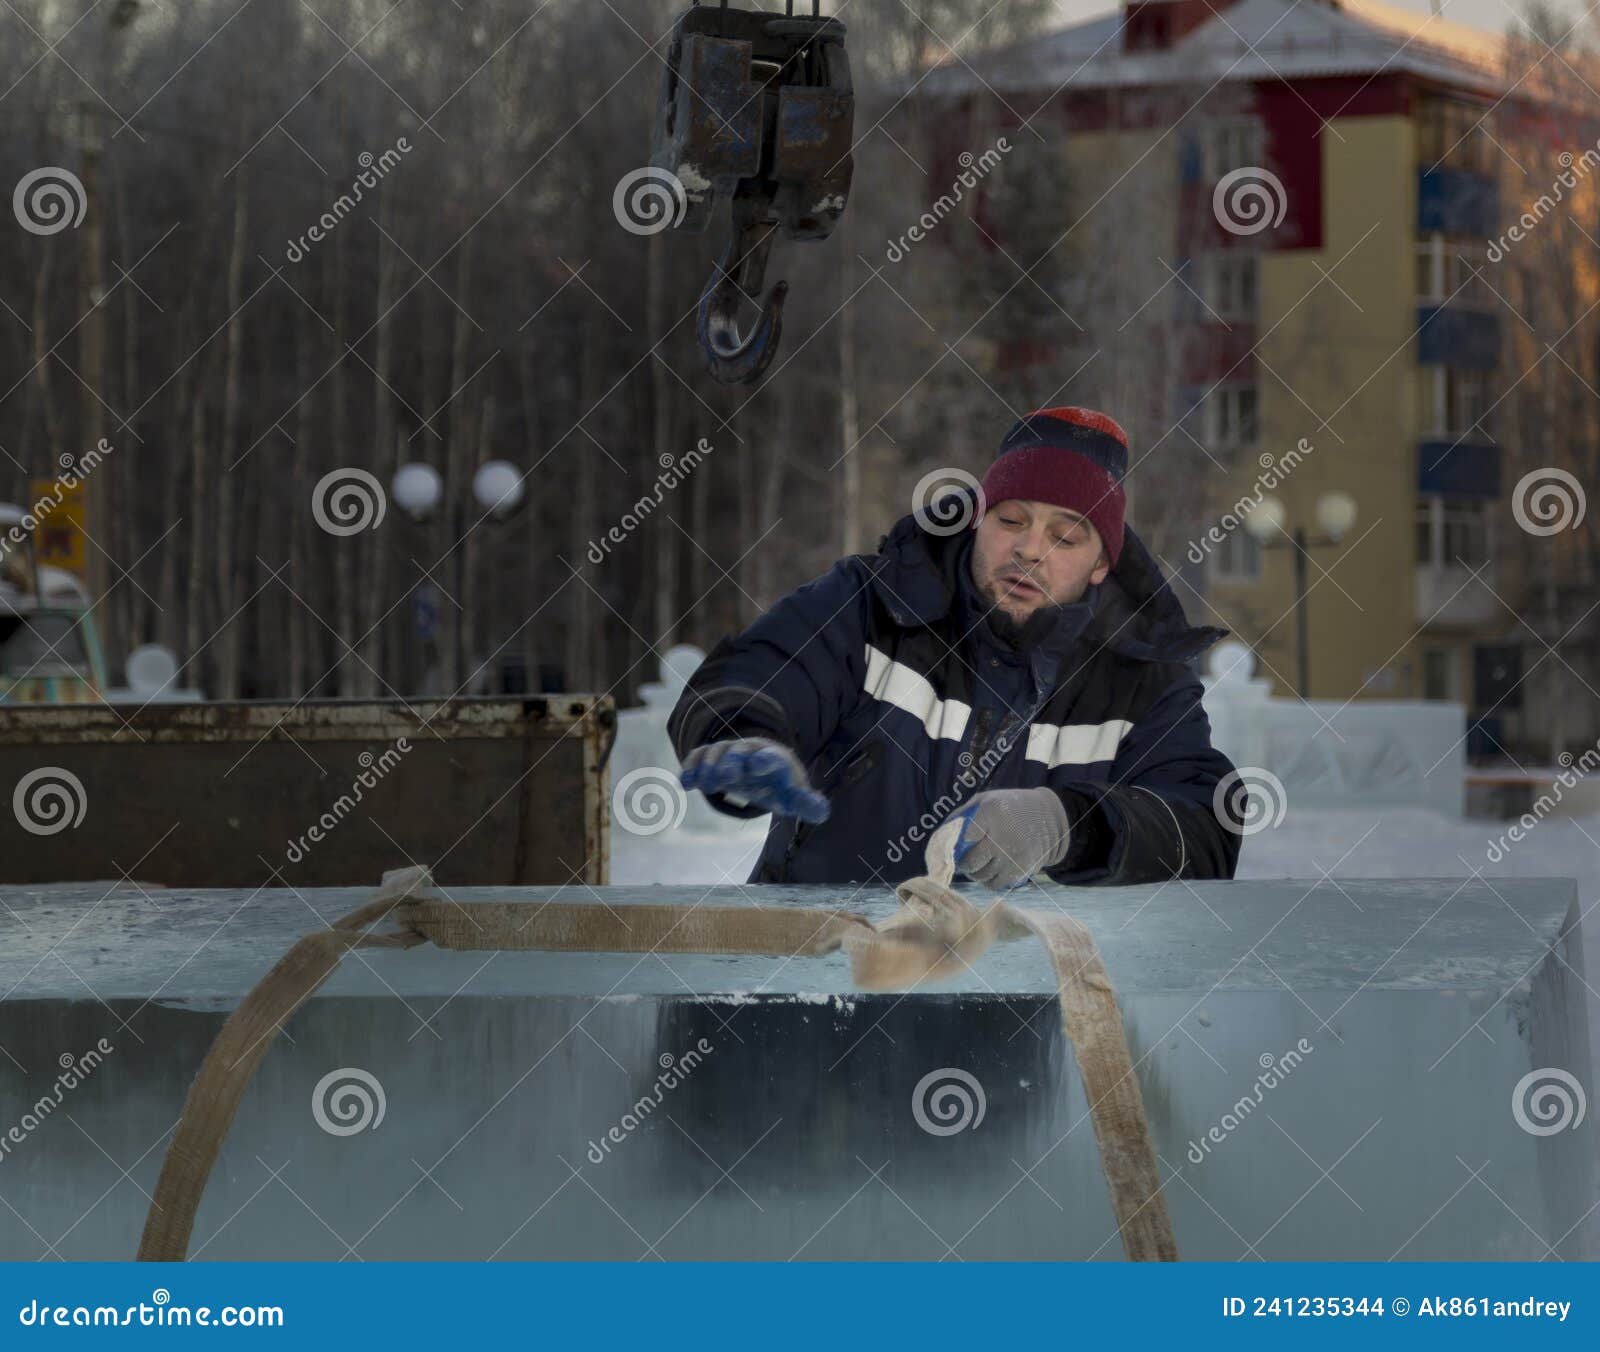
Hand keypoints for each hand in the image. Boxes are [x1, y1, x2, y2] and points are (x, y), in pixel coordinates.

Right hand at [679, 737, 830, 822]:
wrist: (762, 767)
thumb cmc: (781, 784)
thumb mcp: (795, 795)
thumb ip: (808, 804)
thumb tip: (823, 812)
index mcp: (775, 759)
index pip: (771, 757)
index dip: (765, 760)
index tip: (758, 765)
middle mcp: (751, 751)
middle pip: (740, 751)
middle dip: (732, 762)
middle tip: (725, 779)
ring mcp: (730, 753)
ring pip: (717, 751)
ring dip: (709, 765)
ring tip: (702, 785)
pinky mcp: (712, 759)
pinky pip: (700, 756)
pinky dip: (691, 767)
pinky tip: (684, 783)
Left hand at [945, 787, 1071, 888]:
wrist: (1049, 818)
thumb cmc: (1009, 807)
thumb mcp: (987, 800)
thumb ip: (963, 814)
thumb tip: (941, 835)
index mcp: (990, 814)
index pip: (963, 837)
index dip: (955, 846)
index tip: (954, 847)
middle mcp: (1001, 836)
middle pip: (970, 862)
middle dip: (963, 864)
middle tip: (964, 861)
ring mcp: (1011, 855)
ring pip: (981, 876)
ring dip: (975, 874)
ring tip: (978, 865)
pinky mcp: (1021, 870)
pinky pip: (995, 884)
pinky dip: (988, 881)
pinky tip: (990, 871)